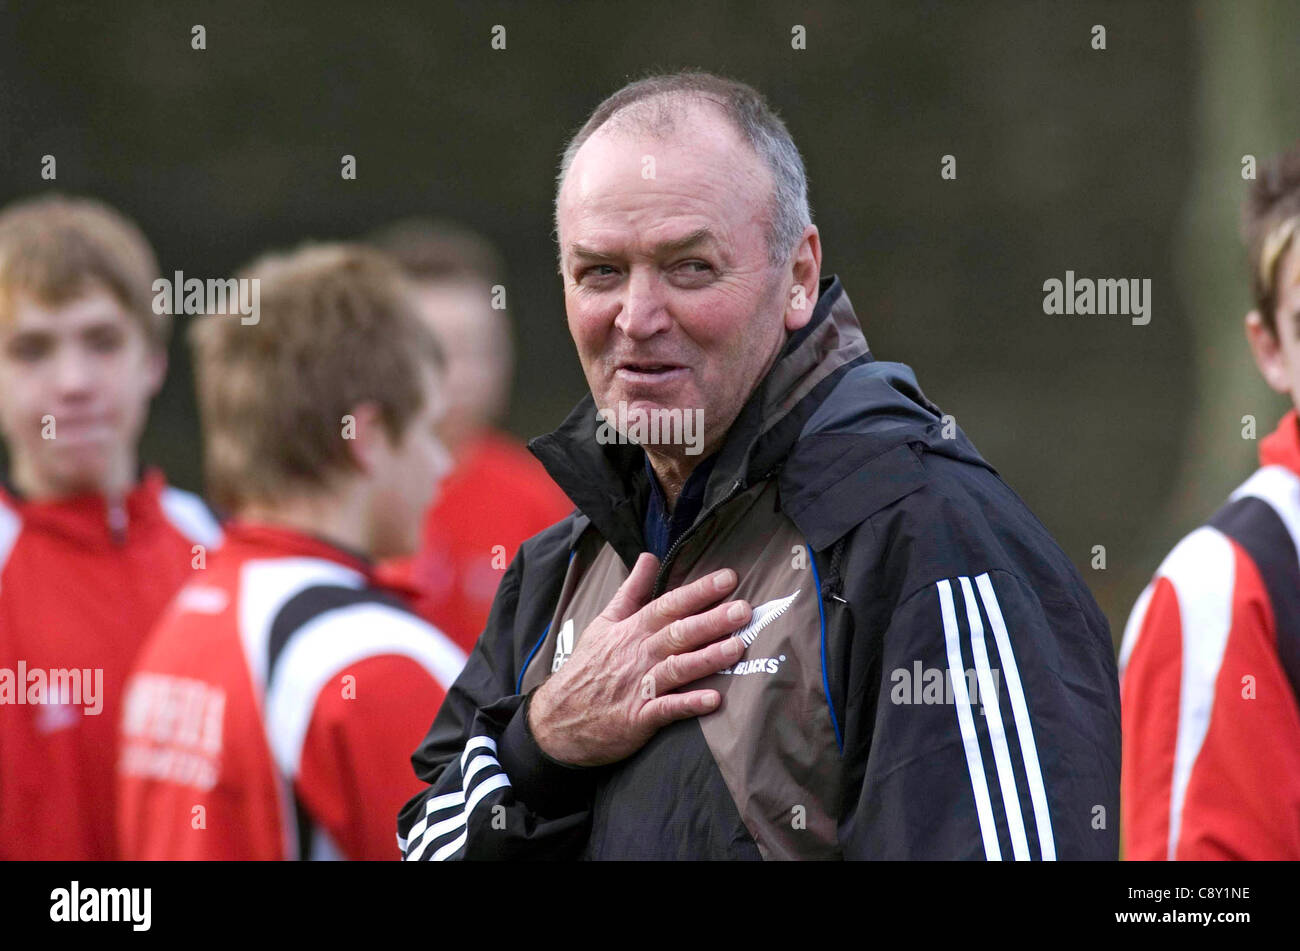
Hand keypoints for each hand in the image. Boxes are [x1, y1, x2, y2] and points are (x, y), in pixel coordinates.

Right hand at [528, 552, 750, 766]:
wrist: (558, 718)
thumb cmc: (588, 668)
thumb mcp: (604, 623)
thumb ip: (632, 591)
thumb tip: (650, 557)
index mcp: (631, 631)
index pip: (668, 604)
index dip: (698, 591)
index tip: (727, 578)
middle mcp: (638, 655)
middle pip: (677, 633)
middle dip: (711, 620)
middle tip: (743, 609)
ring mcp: (638, 687)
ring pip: (676, 668)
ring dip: (707, 658)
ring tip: (737, 648)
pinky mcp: (638, 718)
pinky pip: (666, 709)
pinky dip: (689, 704)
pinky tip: (713, 700)